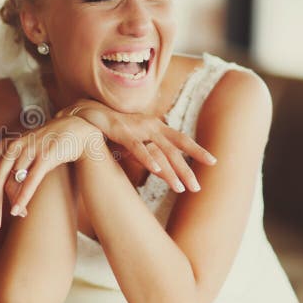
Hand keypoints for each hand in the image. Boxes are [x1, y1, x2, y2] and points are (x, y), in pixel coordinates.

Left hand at [0, 115, 103, 230]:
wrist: (76, 131)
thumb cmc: (46, 145)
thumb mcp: (20, 154)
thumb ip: (1, 168)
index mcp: (5, 147)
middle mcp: (14, 147)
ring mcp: (29, 151)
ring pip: (12, 183)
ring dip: (10, 205)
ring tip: (7, 222)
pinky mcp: (45, 156)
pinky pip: (30, 180)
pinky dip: (23, 197)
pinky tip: (19, 211)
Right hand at [56, 99, 217, 192]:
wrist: (89, 113)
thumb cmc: (112, 128)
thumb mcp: (135, 138)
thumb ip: (148, 148)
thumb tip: (159, 163)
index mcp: (155, 126)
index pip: (181, 139)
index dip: (197, 150)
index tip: (213, 162)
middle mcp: (151, 125)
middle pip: (176, 148)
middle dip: (188, 169)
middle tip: (198, 188)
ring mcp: (138, 129)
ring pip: (161, 151)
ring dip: (172, 171)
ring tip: (181, 189)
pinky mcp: (123, 133)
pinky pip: (138, 148)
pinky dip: (148, 159)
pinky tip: (157, 171)